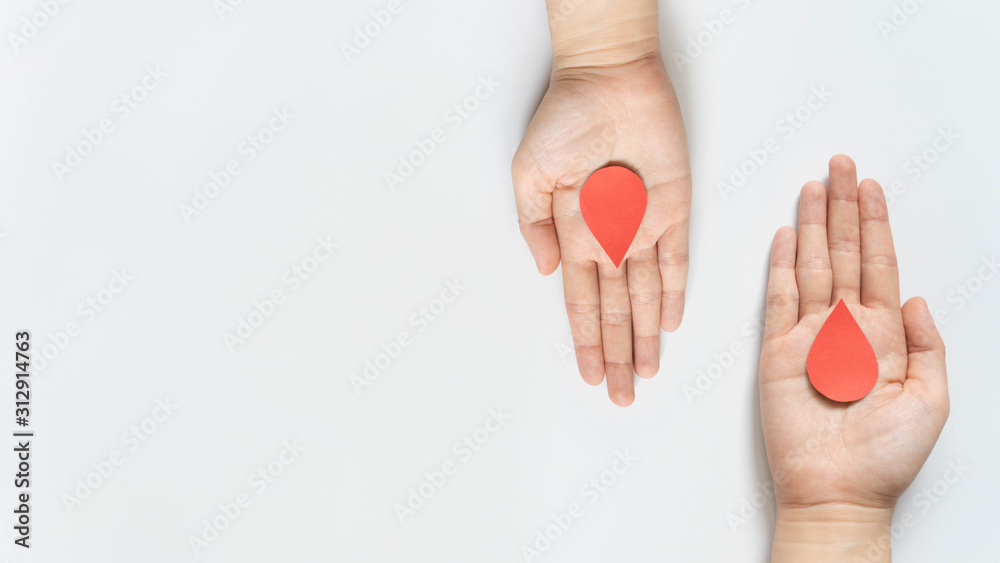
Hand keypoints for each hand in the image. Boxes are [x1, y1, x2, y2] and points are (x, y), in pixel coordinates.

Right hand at [512, 53, 690, 406]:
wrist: (608, 76)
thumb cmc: (565, 117)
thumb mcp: (528, 171)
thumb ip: (533, 222)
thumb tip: (543, 268)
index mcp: (574, 232)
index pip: (582, 302)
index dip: (586, 340)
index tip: (589, 375)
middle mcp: (611, 237)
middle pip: (616, 310)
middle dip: (617, 355)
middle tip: (621, 396)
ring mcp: (644, 225)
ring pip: (646, 295)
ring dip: (645, 335)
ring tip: (645, 374)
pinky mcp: (675, 206)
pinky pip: (678, 257)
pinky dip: (675, 291)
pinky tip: (671, 324)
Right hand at [760, 155, 948, 560]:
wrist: (837, 490)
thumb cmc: (884, 457)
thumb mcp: (932, 400)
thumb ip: (928, 346)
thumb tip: (915, 299)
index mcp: (884, 336)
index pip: (877, 264)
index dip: (875, 224)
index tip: (872, 187)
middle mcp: (846, 327)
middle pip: (843, 253)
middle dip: (843, 208)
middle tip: (841, 165)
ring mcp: (809, 336)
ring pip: (810, 266)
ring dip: (811, 225)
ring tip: (814, 187)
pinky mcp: (777, 351)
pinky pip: (777, 299)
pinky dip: (779, 266)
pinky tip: (784, 237)